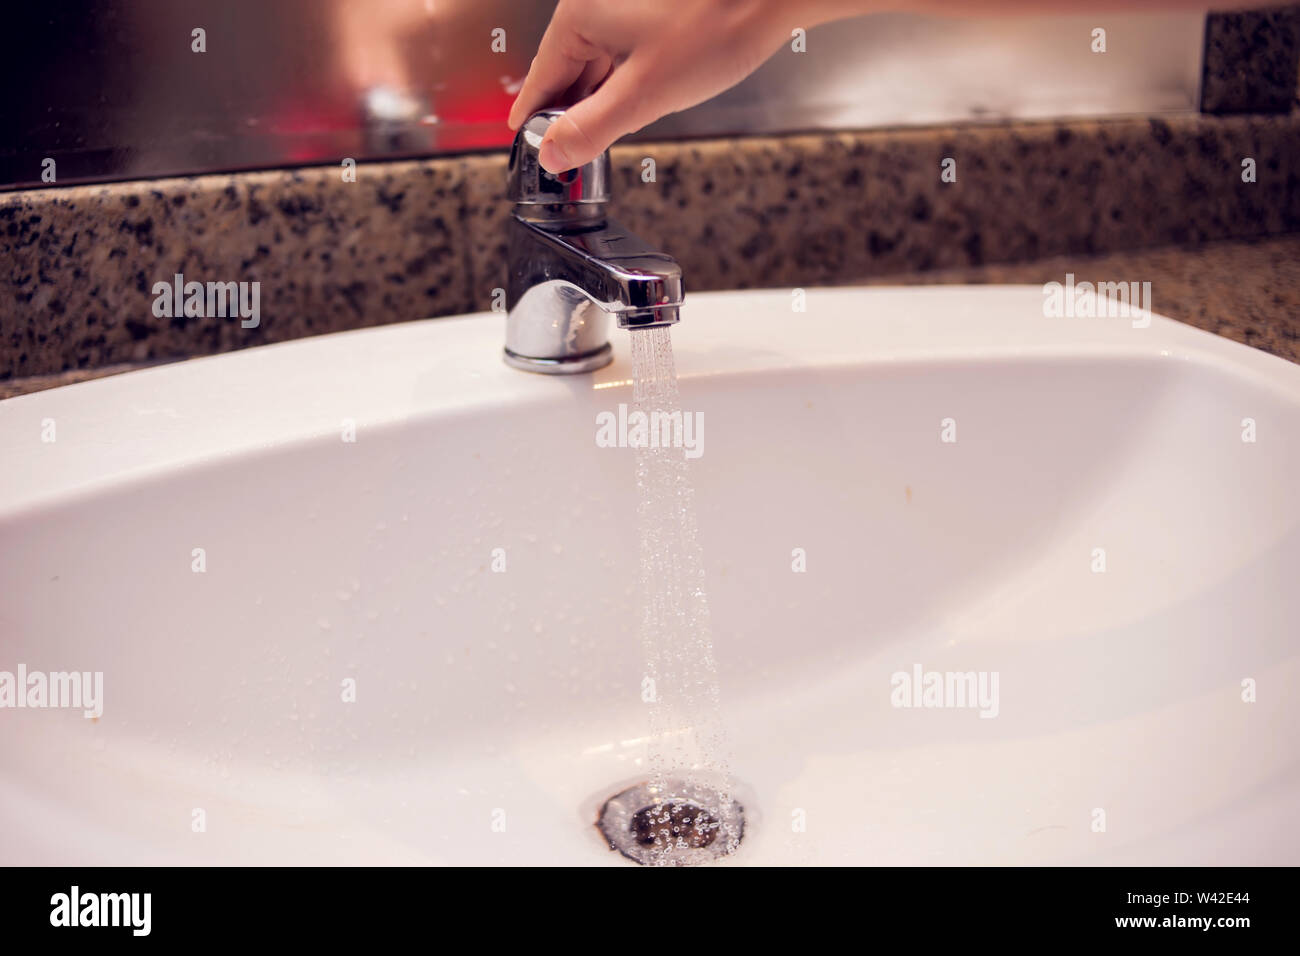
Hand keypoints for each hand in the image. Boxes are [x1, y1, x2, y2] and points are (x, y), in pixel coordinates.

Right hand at [507, 0, 806, 172]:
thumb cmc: (716, 27)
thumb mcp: (644, 95)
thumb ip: (591, 129)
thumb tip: (552, 154)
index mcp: (580, 14)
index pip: (542, 77)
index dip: (534, 118)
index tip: (524, 143)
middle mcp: (595, 2)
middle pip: (567, 68)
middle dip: (570, 112)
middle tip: (568, 154)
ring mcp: (623, 2)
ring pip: (596, 61)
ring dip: (598, 98)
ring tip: (600, 134)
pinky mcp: (650, 6)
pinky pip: (621, 48)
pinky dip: (621, 79)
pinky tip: (633, 101)